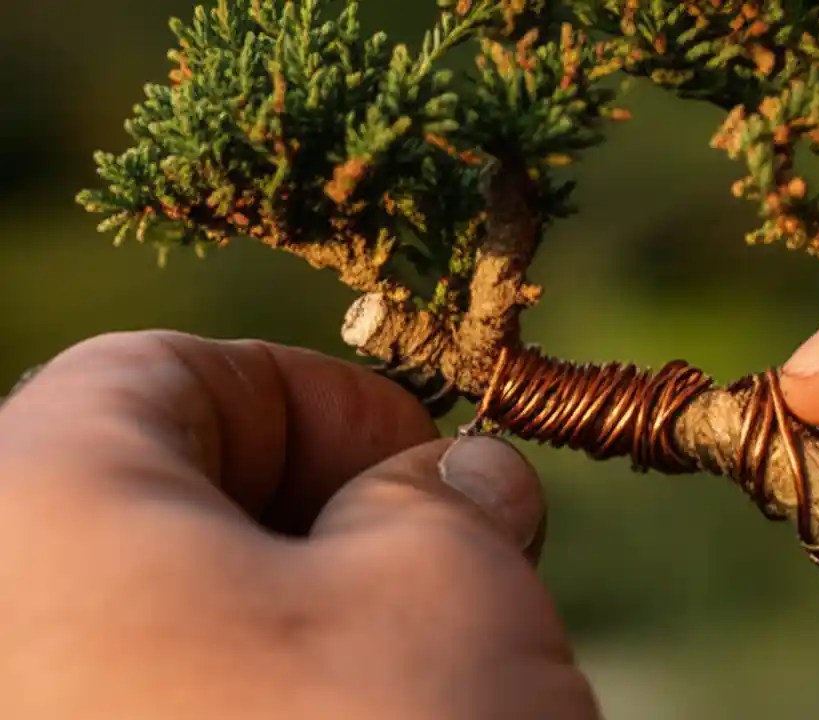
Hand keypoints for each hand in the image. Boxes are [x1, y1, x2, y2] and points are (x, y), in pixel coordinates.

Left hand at [0, 332, 596, 718]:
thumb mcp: (447, 585)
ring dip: (307, 614)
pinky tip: (356, 718)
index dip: (321, 395)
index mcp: (29, 511)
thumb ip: (446, 494)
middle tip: (447, 565)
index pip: (163, 374)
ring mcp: (34, 706)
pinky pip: (154, 700)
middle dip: (329, 514)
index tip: (427, 456)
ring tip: (420, 665)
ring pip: (170, 616)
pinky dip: (255, 693)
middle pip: (163, 503)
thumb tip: (466, 477)